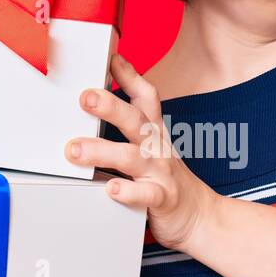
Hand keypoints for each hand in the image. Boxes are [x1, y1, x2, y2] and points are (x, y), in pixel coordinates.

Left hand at [66, 53, 219, 252]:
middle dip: (110, 106)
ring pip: (133, 157)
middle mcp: (158, 149)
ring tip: (75, 150)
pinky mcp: (163, 200)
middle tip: (85, 97)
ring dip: (103, 151)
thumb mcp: (153, 147)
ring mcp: (161, 173)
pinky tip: (111, 188)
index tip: (111, 59)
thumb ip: (131, 128)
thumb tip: (100, 104)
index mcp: (155, 134)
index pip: (146, 99)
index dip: (130, 77)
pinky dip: (128, 191)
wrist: (200, 217)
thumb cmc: (167, 181)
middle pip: (136, 121)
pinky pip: (146, 195)